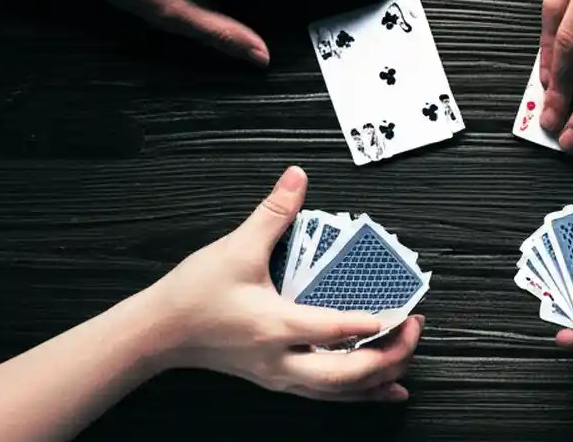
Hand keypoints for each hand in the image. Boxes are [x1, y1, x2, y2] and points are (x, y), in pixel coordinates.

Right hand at [144, 166, 422, 401]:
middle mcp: (281, 361)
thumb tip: (297, 177)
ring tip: (409, 355)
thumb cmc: (194, 294)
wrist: (159, 333)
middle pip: (345, 375)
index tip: (397, 313)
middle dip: (388, 356)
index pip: (331, 330)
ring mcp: (280, 377)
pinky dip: (362, 394)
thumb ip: (273, 212)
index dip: (367, 324)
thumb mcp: (236, 247)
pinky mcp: (278, 380)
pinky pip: (328, 395)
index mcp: (273, 326)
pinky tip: (388, 389)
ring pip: (340, 392)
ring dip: (380, 376)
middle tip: (414, 329)